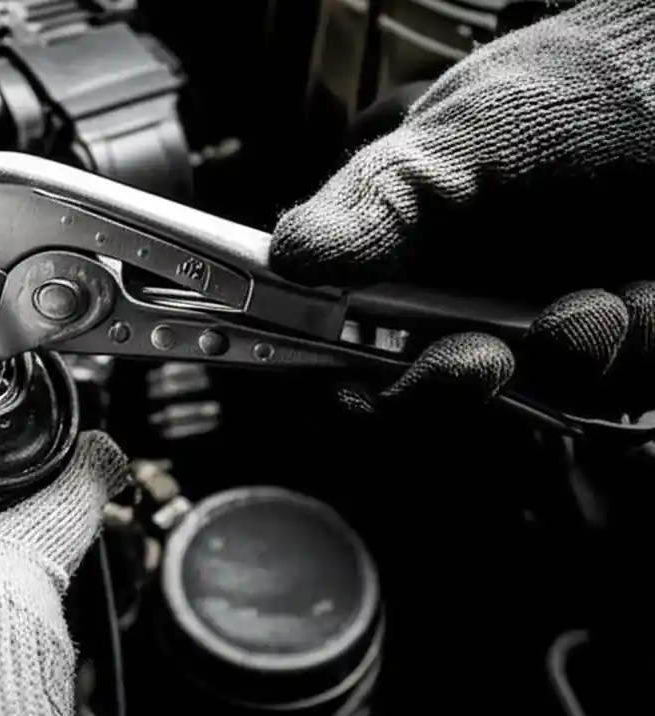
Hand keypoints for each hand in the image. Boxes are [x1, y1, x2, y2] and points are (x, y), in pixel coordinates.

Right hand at [272, 0, 654, 413]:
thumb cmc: (558, 99)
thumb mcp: (460, 139)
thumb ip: (382, 202)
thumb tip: (289, 255)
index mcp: (382, 278)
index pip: (321, 365)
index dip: (321, 391)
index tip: (347, 388)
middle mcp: (446, 323)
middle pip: (409, 422)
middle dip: (439, 403)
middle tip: (477, 358)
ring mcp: (533, 348)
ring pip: (519, 419)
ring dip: (559, 369)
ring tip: (598, 302)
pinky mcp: (613, 357)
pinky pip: (614, 394)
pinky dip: (630, 353)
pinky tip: (639, 297)